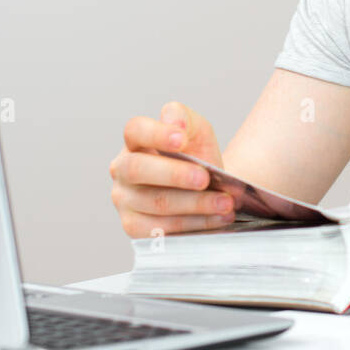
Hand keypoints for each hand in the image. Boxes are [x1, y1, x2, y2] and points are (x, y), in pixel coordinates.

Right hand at [109, 101, 233, 236]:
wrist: (207, 191)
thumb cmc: (196, 158)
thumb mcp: (197, 132)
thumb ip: (185, 119)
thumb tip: (177, 126)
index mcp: (135, 141)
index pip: (135, 130)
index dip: (156, 134)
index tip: (181, 140)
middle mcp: (123, 170)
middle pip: (138, 169)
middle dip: (175, 175)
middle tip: (205, 178)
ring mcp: (125, 200)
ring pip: (157, 203)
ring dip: (196, 204)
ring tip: (225, 203)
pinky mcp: (135, 227)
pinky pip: (162, 229)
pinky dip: (194, 224)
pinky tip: (217, 218)